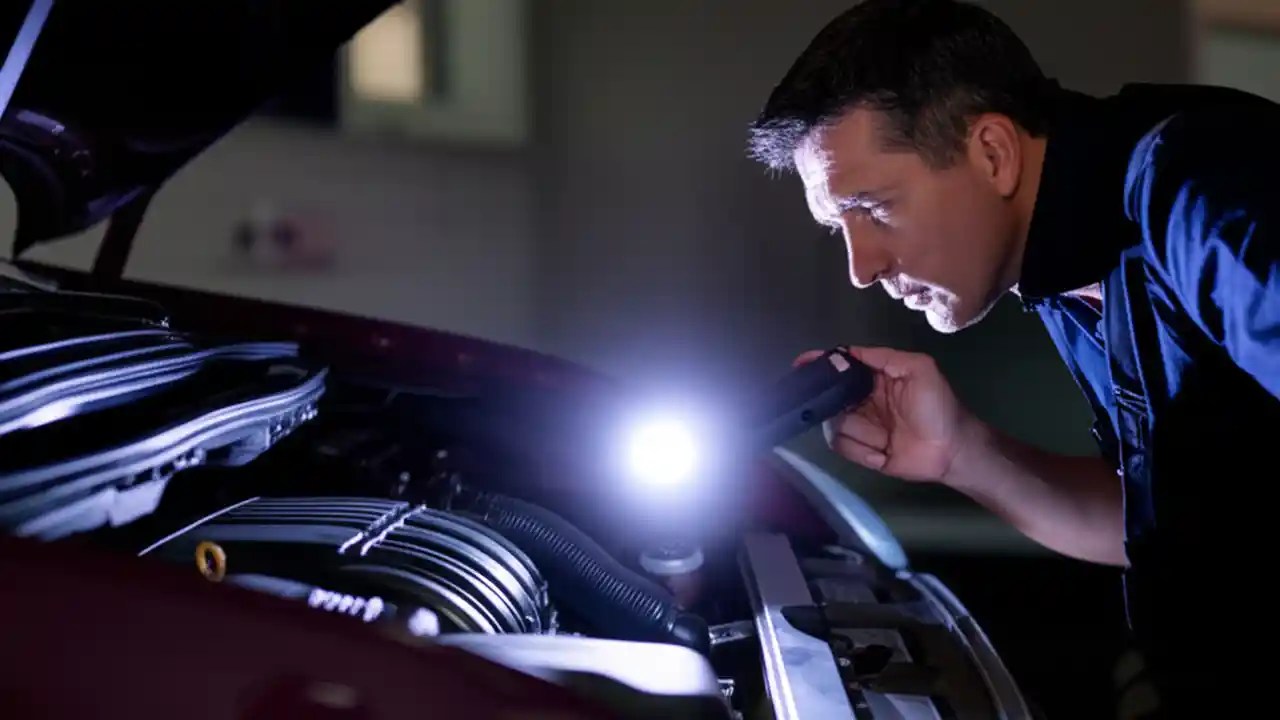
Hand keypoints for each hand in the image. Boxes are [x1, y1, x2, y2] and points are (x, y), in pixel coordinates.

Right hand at [793, 347, 974, 482]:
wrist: (952, 450)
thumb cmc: (938, 406)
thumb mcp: (919, 368)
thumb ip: (884, 357)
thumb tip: (847, 352)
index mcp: (874, 378)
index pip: (842, 366)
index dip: (821, 364)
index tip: (802, 364)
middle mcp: (862, 400)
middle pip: (829, 398)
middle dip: (834, 406)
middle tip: (848, 412)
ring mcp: (860, 426)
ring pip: (834, 425)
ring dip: (860, 433)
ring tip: (885, 438)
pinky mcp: (861, 450)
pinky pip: (843, 447)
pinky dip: (862, 451)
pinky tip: (884, 452)